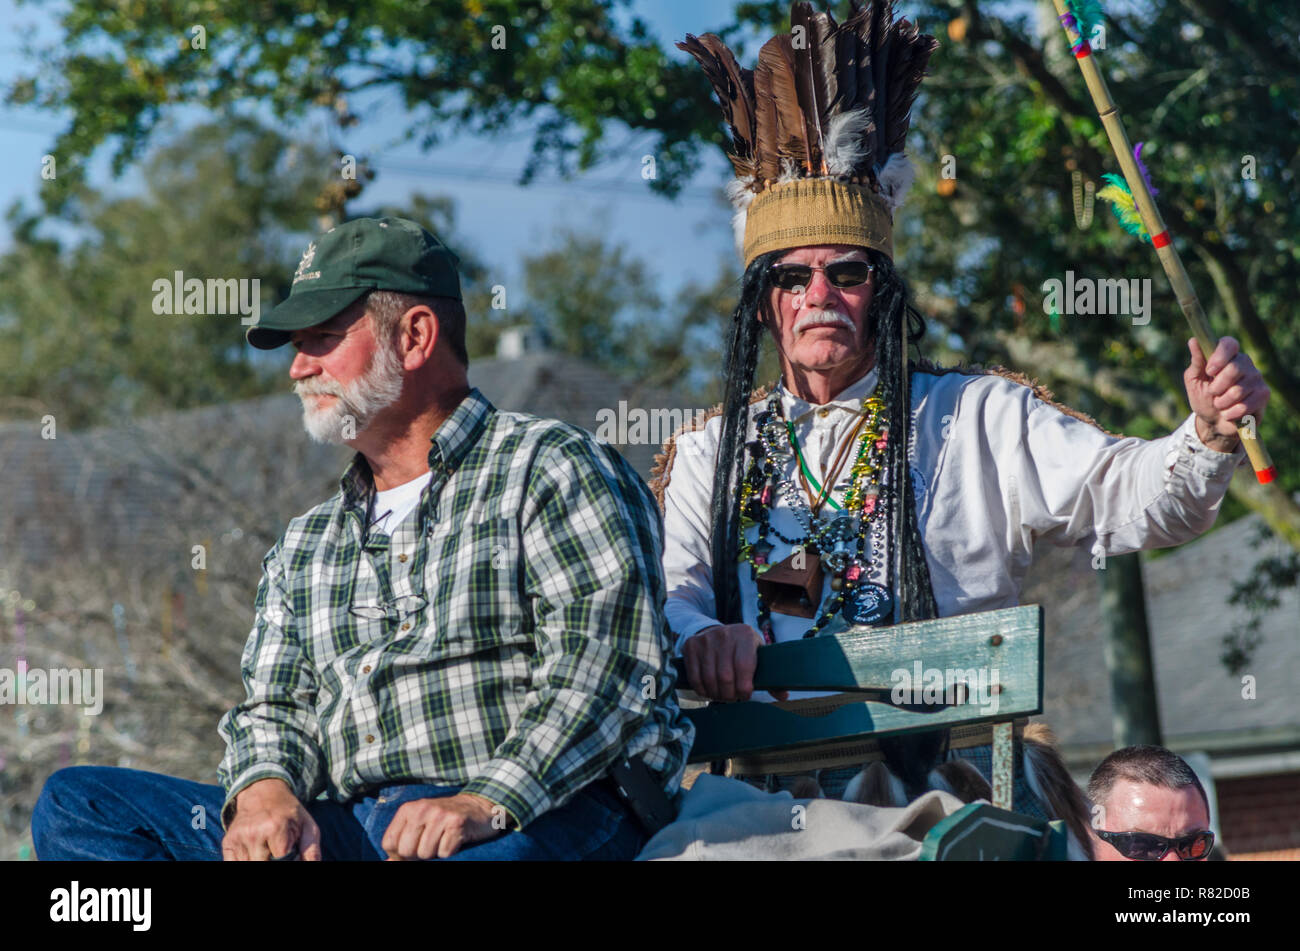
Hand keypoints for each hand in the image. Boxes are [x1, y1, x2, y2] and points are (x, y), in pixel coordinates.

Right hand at [222, 777, 320, 860]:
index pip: (281, 859)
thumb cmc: (288, 812)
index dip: (287, 859)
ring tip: (267, 848)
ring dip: (259, 860)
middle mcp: (253, 833)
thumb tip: (312, 866)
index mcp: (275, 827)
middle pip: (262, 864)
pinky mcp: (228, 842)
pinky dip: (246, 861)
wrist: (262, 793)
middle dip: (272, 860)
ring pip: (248, 865)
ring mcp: (238, 838)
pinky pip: (233, 864)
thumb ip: (311, 850)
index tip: (289, 851)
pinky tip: (255, 852)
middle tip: (277, 849)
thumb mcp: (307, 825)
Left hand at [381, 793, 504, 859]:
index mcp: (408, 809)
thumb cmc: (444, 821)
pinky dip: (450, 852)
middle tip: (432, 844)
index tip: (413, 850)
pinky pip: (445, 852)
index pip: (389, 843)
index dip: (399, 854)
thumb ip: (402, 842)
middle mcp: (422, 809)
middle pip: (406, 851)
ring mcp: (440, 815)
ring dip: (436, 853)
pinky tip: (455, 840)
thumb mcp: (420, 825)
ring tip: (443, 840)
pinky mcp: (457, 823)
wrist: (478, 806)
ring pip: (425, 853)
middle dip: (418, 855)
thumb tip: (388, 862)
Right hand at [682, 623, 786, 701]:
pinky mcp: (691, 645)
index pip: (744, 666)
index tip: (745, 695)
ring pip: (709, 678)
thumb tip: (783, 696)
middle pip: (725, 676)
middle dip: (730, 694)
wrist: (718, 633)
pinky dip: (702, 690)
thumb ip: (770, 675)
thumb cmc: (743, 650)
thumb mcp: (758, 655)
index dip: (745, 688)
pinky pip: (695, 677)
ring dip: (716, 694)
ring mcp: (706, 639)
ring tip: (722, 696)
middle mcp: (725, 633)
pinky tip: (709, 691)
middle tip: (732, 698)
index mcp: (745, 634)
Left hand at [1185, 336, 1269, 452]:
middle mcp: (1245, 363)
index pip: (1229, 344)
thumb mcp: (1194, 380)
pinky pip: (1245, 405)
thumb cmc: (1203, 397)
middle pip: (1234, 368)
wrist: (1214, 421)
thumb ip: (1197, 362)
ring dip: (1221, 403)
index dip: (1219, 356)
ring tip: (1219, 404)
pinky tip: (1229, 413)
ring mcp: (1256, 378)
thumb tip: (1194, 340)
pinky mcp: (1264, 394)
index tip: (1209, 371)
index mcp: (1227, 356)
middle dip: (1217, 386)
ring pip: (1238, 390)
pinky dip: (1231, 413)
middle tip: (1212, 393)